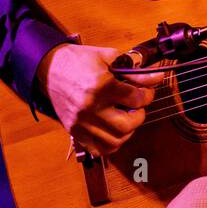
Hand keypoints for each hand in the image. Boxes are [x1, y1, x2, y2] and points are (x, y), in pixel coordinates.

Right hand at [37, 44, 161, 157]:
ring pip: (114, 141)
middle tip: (137, 107)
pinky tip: (113, 130)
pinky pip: (98, 149)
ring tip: (126, 118)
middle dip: (139, 116)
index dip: (148, 94)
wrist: (49, 68)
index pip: (136, 99)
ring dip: (127, 131)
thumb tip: (157, 78)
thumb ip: (135, 71)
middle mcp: (89, 107)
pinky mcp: (74, 131)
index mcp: (100, 86)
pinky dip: (111, 143)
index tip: (146, 91)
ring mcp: (80, 122)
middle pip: (127, 125)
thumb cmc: (80, 60)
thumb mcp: (110, 58)